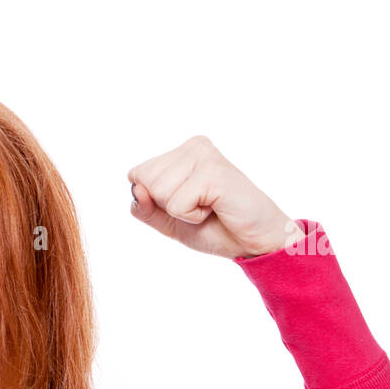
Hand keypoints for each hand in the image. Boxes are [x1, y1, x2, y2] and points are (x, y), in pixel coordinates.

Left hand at [127, 136, 304, 258]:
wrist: (253, 242)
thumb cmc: (214, 228)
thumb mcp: (168, 222)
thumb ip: (145, 208)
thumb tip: (136, 188)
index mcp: (181, 152)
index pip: (136, 175)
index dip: (154, 201)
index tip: (187, 204)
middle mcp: (193, 146)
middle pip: (145, 182)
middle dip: (167, 206)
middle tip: (200, 207)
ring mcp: (204, 156)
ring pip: (158, 191)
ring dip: (181, 212)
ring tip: (209, 206)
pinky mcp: (213, 172)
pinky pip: (175, 204)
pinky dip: (192, 217)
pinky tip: (216, 208)